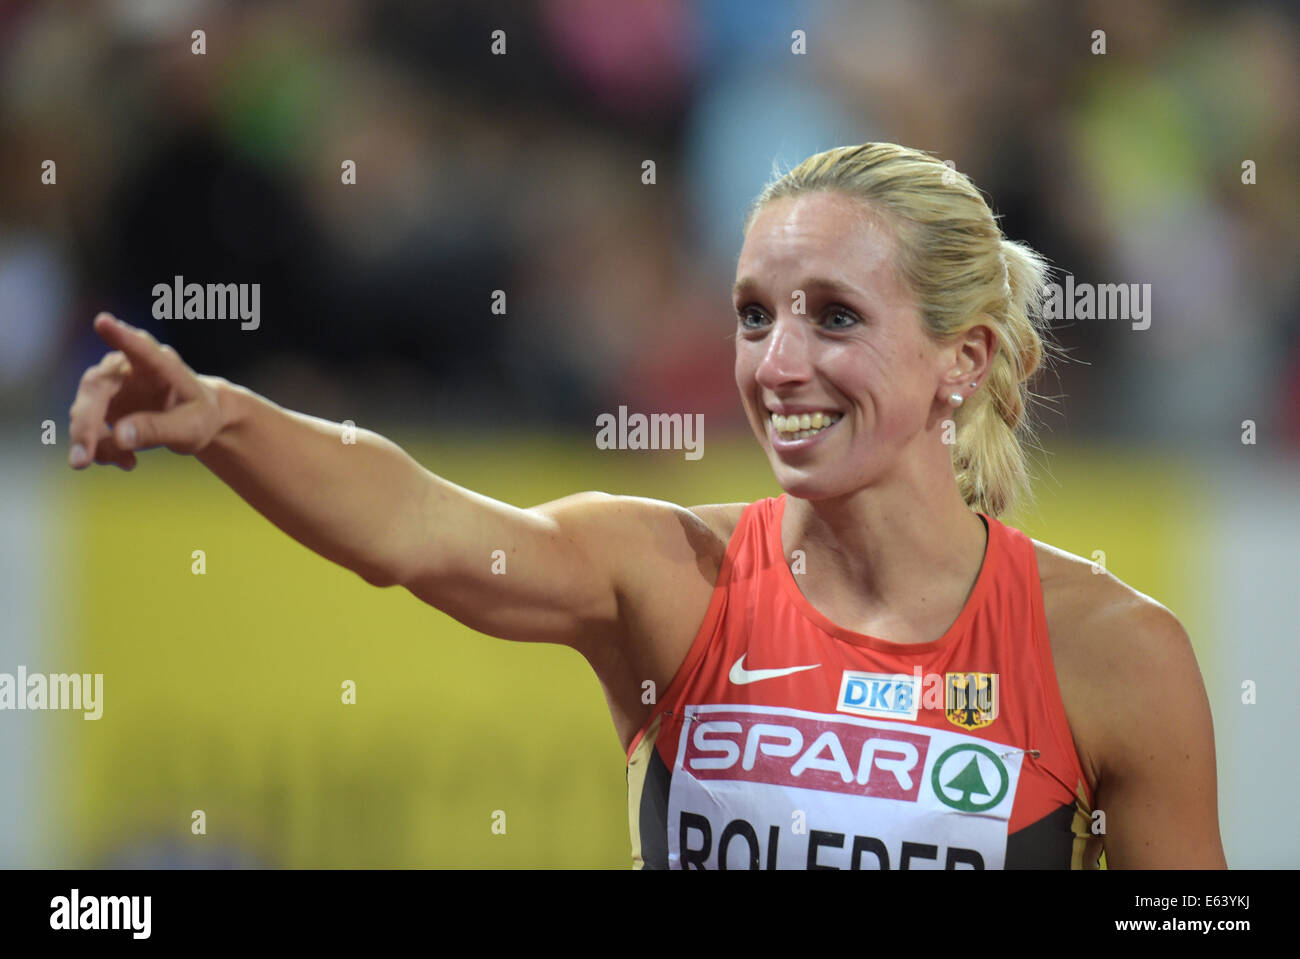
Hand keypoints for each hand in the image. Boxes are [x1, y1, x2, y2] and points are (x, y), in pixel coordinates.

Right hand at [67, 313, 224, 468]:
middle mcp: (127, 368)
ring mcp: (109, 386)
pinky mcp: (100, 406)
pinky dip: (101, 450)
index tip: (103, 321)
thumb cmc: (199, 416)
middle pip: (96, 387)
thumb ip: (159, 429)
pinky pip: (88, 429)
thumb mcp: (191, 427)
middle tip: (81, 460)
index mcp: (159, 364)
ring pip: (85, 411)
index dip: (121, 337)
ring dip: (94, 443)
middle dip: (85, 425)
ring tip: (129, 462)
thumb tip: (119, 435)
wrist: (195, 420)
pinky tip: (128, 461)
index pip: (140, 348)